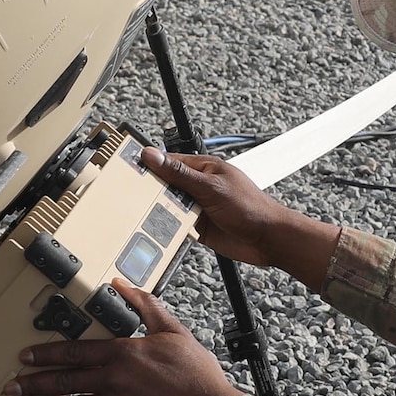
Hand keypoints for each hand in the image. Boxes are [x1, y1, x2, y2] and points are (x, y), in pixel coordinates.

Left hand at [2, 281, 243, 395]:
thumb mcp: (174, 332)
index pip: (75, 351)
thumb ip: (145, 306)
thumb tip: (122, 284)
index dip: (46, 354)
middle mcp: (115, 381)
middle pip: (65, 380)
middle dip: (34, 382)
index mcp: (125, 353)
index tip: (26, 356)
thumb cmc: (198, 376)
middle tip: (11, 384)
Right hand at [140, 147, 340, 290]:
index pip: (170, 162)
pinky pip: (176, 226)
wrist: (267, 239)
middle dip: (150, 190)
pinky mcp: (198, 228)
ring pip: (169, 207)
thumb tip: (154, 155)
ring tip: (137, 214)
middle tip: (127, 194)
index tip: (129, 166)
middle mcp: (199, 187)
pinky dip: (166, 229)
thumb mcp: (211, 186)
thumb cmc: (250, 207)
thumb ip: (180, 173)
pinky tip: (155, 231)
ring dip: (158, 212)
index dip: (150, 164)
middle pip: (166, 186)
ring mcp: (198, 208)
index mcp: (204, 168)